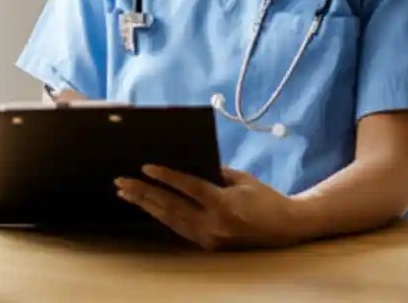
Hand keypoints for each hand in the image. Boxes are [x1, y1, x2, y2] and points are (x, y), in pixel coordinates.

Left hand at [115, 165, 301, 250]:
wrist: (286, 228)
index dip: (166, 177)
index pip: (189, 188)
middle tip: (122, 182)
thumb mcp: (241, 179)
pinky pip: (179, 229)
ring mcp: (210, 238)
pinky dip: (161, 216)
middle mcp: (214, 224)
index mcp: (225, 204)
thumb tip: (186, 163)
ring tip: (126, 194)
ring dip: (146, 206)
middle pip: (171, 207)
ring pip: (170, 220)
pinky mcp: (208, 245)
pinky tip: (147, 207)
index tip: (145, 167)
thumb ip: (214, 172)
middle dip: (144, 194)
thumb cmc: (265, 197)